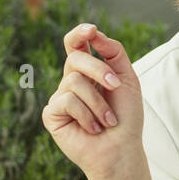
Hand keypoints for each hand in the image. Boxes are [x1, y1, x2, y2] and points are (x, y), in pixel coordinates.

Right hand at [42, 23, 144, 179]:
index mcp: (87, 71)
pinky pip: (67, 101)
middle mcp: (70, 82)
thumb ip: (114, 53)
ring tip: (107, 120)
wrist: (122, 149)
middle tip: (116, 87)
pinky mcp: (51, 114)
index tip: (91, 30)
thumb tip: (94, 33)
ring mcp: (59, 97)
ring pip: (74, 81)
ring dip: (98, 103)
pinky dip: (87, 115)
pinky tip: (93, 129)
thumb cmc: (126, 117)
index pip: (75, 45)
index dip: (79, 34)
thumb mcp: (127, 79)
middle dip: (100, 70)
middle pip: (75, 59)